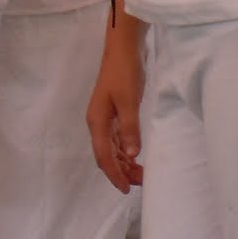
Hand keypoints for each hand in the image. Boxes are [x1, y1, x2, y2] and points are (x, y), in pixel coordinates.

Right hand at [86, 24, 144, 191]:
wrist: (123, 49)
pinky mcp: (114, 112)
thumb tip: (131, 155)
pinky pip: (117, 139)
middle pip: (106, 155)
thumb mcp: (129, 101)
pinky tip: (135, 157)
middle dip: (121, 172)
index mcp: (97, 122)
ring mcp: (105, 118)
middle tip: (140, 183)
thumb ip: (130, 129)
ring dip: (124, 163)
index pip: (103, 156)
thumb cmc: (124, 73)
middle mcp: (98, 123)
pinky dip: (125, 151)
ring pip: (112, 149)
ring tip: (141, 174)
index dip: (114, 175)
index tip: (126, 189)